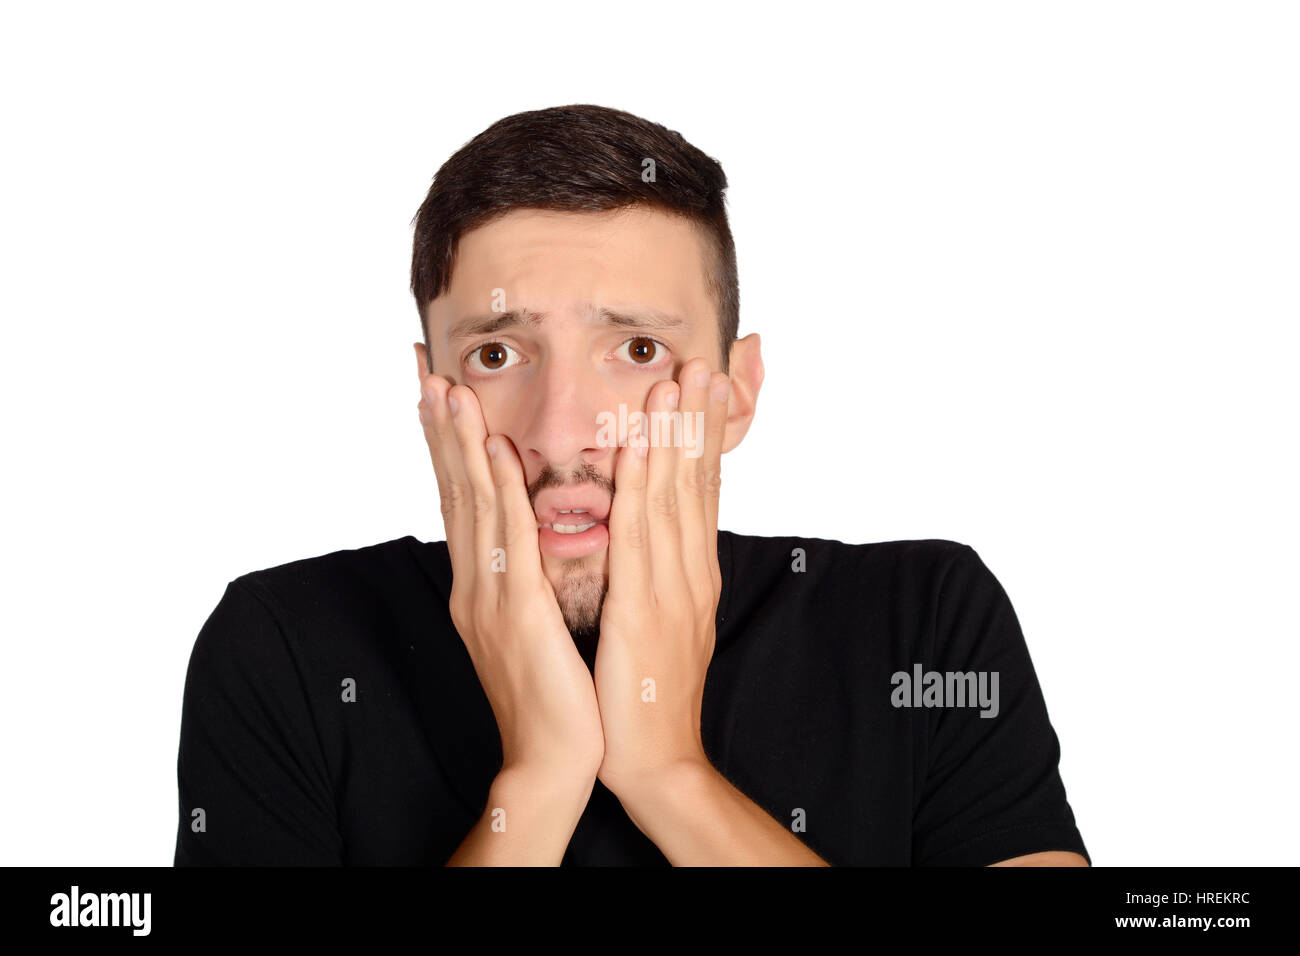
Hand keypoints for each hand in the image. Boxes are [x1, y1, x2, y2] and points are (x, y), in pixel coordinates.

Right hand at [418, 372, 604, 782]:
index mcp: (480, 587)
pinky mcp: (517, 613)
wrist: (551, 761)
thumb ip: (519, 581)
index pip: (459, 503)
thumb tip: (519, 544)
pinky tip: (495, 452)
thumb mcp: (529, 627)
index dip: (446, 448)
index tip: (437, 397)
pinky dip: (501, 491)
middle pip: (453, 493)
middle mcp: (474, 585)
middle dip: (439, 429)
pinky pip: (510, 540)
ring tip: (446, 389)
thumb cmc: (551, 697)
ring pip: (473, 505)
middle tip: (425, 370)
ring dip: (459, 443)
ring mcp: (490, 597)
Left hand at [593, 357, 730, 795]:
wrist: (656, 759)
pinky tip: (637, 448)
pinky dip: (640, 486)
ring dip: (675, 434)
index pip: (702, 492)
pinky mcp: (645, 609)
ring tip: (678, 380)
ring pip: (673, 497)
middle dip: (701, 419)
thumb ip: (662, 574)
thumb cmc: (650, 694)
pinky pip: (640, 536)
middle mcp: (691, 572)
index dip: (705, 436)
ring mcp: (674, 589)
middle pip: (697, 483)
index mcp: (692, 574)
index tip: (708, 386)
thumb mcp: (665, 621)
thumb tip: (656, 537)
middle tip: (706, 360)